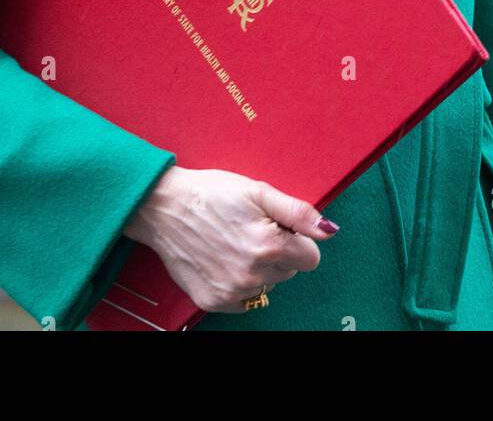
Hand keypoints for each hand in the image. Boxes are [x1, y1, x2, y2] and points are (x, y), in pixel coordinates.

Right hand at [124, 166, 338, 313]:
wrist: (163, 207)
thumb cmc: (212, 193)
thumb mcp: (257, 190)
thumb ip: (298, 212)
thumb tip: (330, 230)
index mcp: (269, 246)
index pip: (311, 258)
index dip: (296, 239)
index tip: (277, 226)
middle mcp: (253, 275)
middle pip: (289, 272)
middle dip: (278, 252)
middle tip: (251, 229)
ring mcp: (233, 292)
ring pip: (267, 286)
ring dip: (259, 268)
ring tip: (233, 242)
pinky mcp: (214, 302)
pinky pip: (244, 300)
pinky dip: (239, 283)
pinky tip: (223, 260)